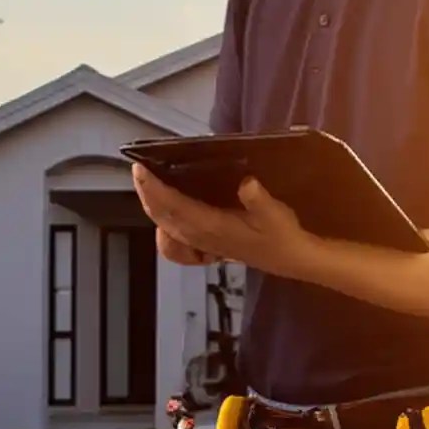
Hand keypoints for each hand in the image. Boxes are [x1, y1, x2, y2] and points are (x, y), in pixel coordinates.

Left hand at [131, 164, 318, 278]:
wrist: (290, 259)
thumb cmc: (282, 235)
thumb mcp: (276, 214)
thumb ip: (260, 200)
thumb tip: (247, 183)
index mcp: (213, 227)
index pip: (174, 206)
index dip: (155, 188)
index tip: (141, 169)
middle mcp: (201, 236)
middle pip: (162, 215)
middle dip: (146, 192)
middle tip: (138, 169)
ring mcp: (201, 242)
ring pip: (164, 224)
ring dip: (152, 204)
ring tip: (146, 183)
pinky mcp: (204, 243)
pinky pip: (173, 234)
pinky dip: (162, 221)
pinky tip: (165, 211)